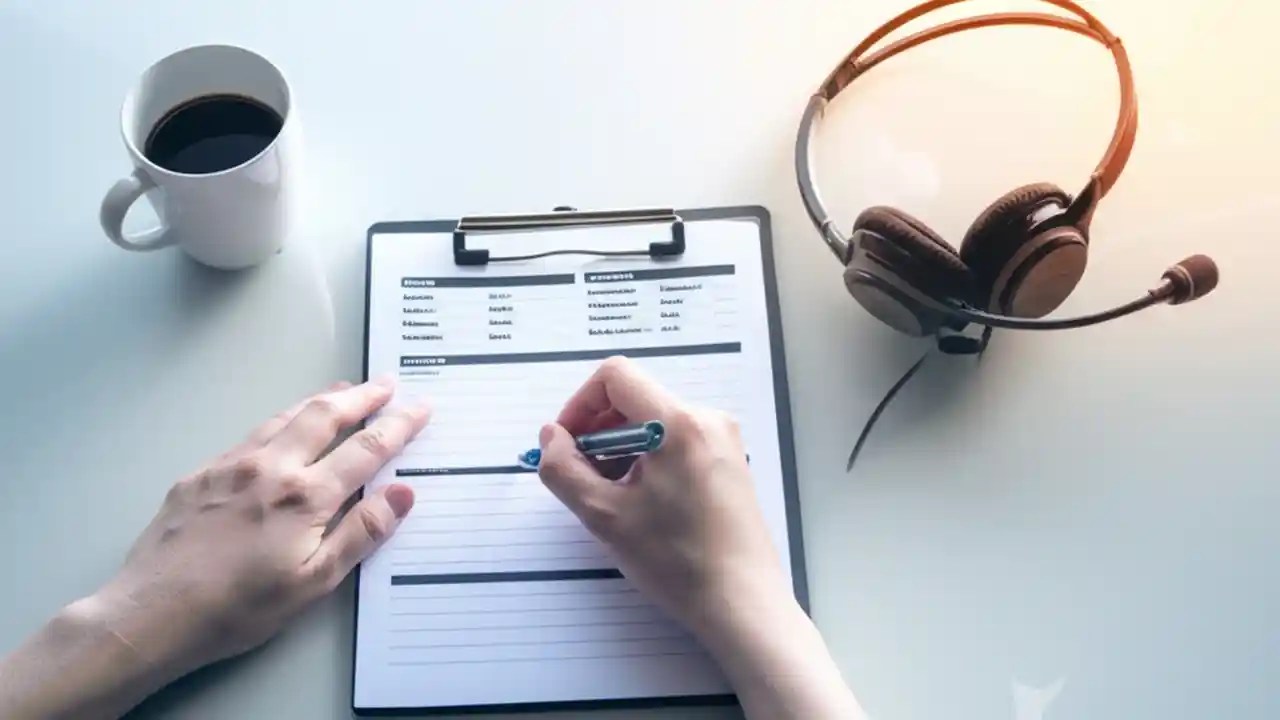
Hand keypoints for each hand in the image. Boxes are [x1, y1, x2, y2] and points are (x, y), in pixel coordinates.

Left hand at [94, 377, 428, 681]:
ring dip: (321, 400)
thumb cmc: (238, 609)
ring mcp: (231, 465)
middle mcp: (271, 468)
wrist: (151, 613)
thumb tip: (402, 492)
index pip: (366, 449)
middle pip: (326, 416)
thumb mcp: (313, 582)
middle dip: (362, 396)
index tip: (419, 408)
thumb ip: (360, 533)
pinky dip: (281, 421)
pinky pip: (251, 435)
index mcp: (306, 496)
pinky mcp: (201, 473)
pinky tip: (283, 427)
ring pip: (285, 417)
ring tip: (343, 390)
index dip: (398, 425)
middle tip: (386, 383)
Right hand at [537, 357, 863, 718]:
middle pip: (635, 397)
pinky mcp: (729, 460)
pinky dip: (648, 457)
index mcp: (678, 422)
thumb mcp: (605, 516)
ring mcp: (723, 439)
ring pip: (654, 421)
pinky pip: (677, 440)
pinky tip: (640, 500)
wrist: (742, 602)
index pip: (615, 376)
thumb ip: (564, 469)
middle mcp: (706, 419)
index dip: (579, 404)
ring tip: (609, 494)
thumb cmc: (677, 561)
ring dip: (621, 447)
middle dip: (598, 429)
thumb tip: (551, 437)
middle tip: (580, 475)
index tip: (566, 443)